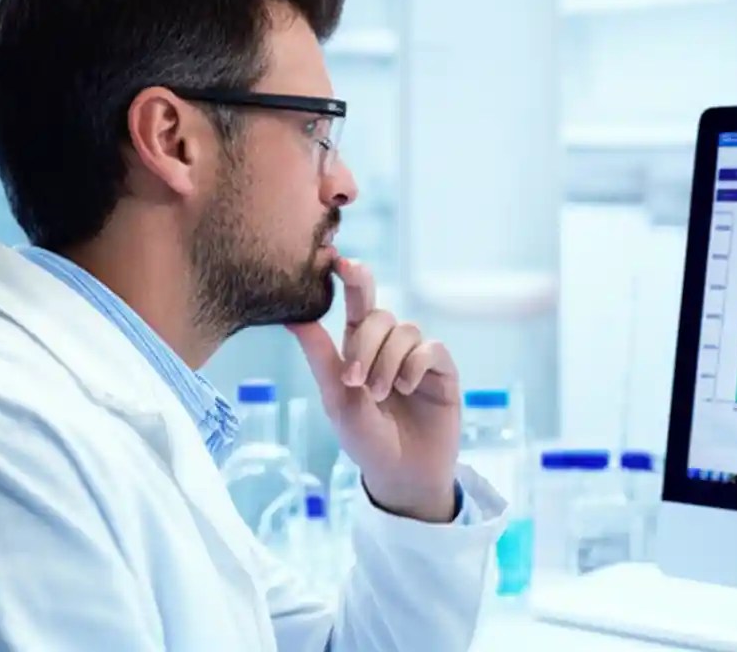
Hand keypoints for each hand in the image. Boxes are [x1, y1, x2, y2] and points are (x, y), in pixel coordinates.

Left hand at [288, 258, 460, 522]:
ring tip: (379, 396)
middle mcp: (391, 346)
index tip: (340, 260)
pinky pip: (431, 348)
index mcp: (361, 346)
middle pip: (380, 315)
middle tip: (353, 381)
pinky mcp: (443, 371)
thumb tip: (292, 318)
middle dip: (364, 345)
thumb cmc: (365, 440)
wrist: (401, 475)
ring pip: (405, 331)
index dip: (353, 277)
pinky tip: (406, 388)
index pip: (359, 301)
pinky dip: (415, 366)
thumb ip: (321, 356)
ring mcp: (419, 357)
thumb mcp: (336, 399)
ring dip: (386, 362)